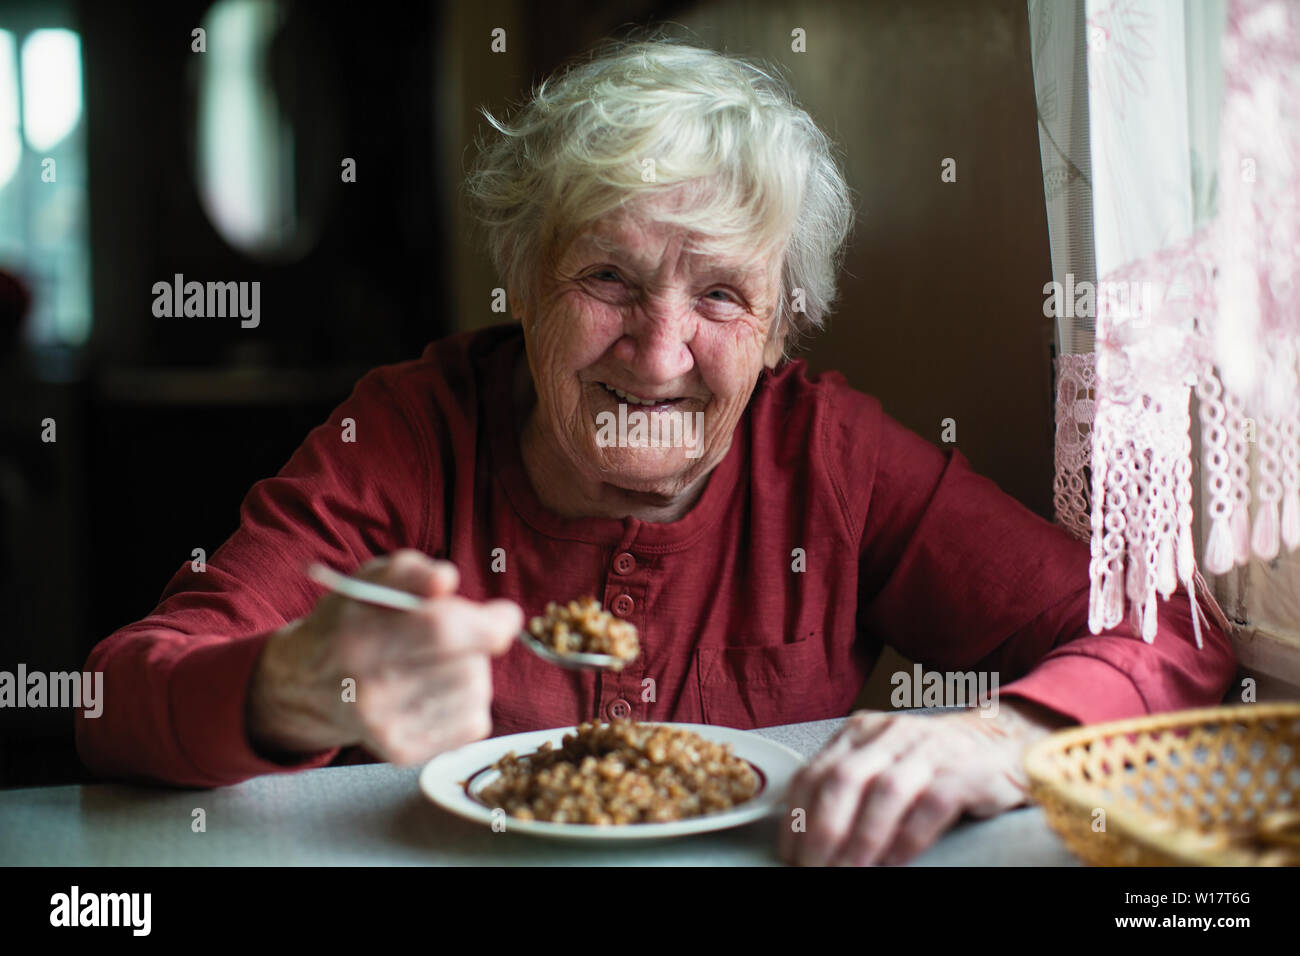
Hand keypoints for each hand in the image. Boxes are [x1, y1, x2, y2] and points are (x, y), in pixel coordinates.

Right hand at [246, 549, 522, 764]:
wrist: (308, 686)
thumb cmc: (353, 621)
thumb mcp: (370, 581)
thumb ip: (411, 571)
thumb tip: (446, 581)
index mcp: (359, 635)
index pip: (440, 629)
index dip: (486, 623)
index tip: (505, 616)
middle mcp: (367, 686)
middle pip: (467, 662)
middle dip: (483, 640)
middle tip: (471, 631)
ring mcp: (383, 725)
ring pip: (475, 689)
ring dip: (472, 668)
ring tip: (438, 662)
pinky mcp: (400, 753)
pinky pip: (474, 722)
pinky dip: (469, 701)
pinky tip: (439, 691)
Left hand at [778, 701, 1071, 865]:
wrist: (1004, 740)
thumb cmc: (932, 761)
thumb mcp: (882, 760)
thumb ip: (848, 784)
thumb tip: (806, 837)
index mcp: (860, 731)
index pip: (814, 772)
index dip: (797, 818)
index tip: (790, 854)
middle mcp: (891, 734)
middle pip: (842, 780)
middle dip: (821, 832)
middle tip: (812, 869)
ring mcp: (930, 749)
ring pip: (883, 792)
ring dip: (860, 841)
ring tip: (846, 873)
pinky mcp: (966, 772)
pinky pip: (931, 805)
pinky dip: (907, 838)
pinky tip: (892, 863)